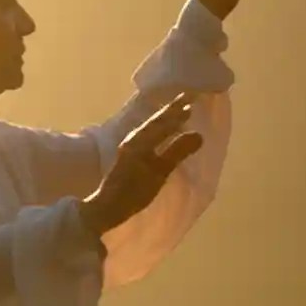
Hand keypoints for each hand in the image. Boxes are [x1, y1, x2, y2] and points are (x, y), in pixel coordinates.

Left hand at [78, 93, 203, 233]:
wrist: (107, 208)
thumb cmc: (132, 191)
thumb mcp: (158, 173)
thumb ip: (177, 152)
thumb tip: (198, 134)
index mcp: (139, 141)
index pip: (162, 121)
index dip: (177, 110)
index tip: (192, 97)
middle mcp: (134, 140)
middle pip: (156, 121)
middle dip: (172, 110)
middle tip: (188, 97)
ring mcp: (131, 148)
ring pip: (152, 128)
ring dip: (167, 119)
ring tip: (181, 113)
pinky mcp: (130, 157)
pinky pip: (149, 136)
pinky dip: (161, 131)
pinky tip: (165, 134)